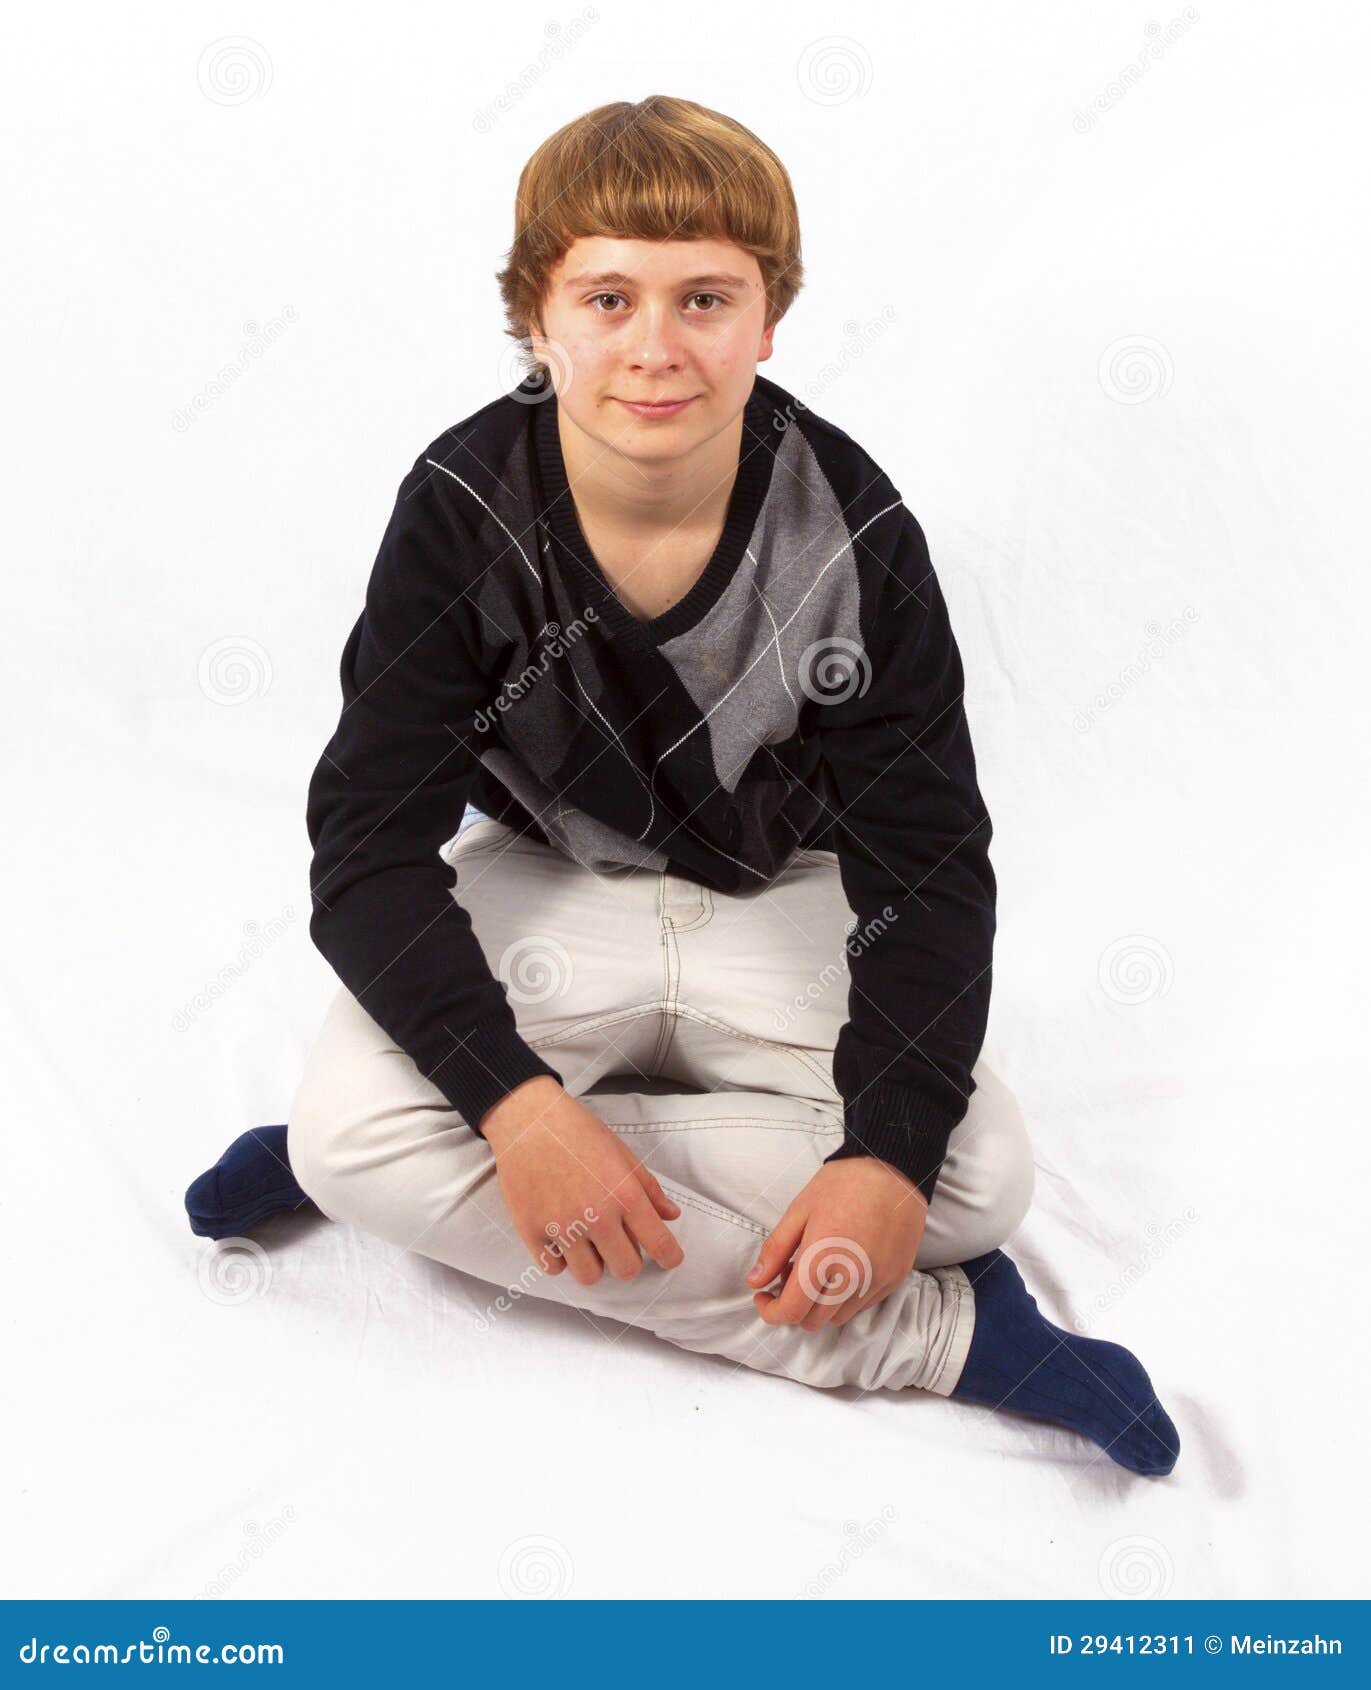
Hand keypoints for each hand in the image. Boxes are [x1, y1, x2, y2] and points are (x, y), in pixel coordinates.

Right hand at [480, 1078, 684, 1284]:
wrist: (527, 1120)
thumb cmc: (576, 1132)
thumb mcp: (621, 1152)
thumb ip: (648, 1188)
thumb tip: (671, 1215)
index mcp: (624, 1194)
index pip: (659, 1243)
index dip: (669, 1257)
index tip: (669, 1259)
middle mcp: (596, 1216)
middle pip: (626, 1269)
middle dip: (628, 1261)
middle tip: (619, 1245)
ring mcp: (562, 1227)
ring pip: (589, 1277)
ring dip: (593, 1263)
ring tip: (587, 1241)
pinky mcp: (531, 1231)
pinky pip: (554, 1268)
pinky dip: (560, 1258)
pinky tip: (560, 1238)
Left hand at [745, 1157, 927, 1331]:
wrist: (895, 1168)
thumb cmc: (845, 1183)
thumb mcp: (800, 1209)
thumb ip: (775, 1249)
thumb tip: (755, 1281)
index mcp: (824, 1259)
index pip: (792, 1311)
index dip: (771, 1311)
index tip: (764, 1296)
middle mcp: (853, 1279)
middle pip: (813, 1321)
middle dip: (794, 1307)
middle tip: (790, 1276)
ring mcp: (877, 1282)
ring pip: (838, 1318)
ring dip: (820, 1304)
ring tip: (818, 1269)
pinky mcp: (895, 1279)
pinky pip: (863, 1305)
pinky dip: (845, 1297)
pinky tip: (842, 1267)